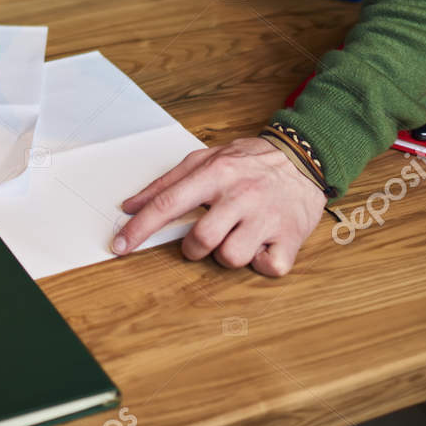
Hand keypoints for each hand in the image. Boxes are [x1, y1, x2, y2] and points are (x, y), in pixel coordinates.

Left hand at [113, 137, 326, 276]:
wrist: (305, 156)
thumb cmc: (250, 161)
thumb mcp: (206, 159)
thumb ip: (166, 183)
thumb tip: (130, 205)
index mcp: (216, 173)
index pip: (168, 204)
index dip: (139, 229)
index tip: (120, 246)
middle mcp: (241, 195)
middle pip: (201, 240)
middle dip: (194, 247)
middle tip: (206, 235)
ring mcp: (268, 217)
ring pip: (231, 258)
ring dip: (229, 253)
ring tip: (238, 235)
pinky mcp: (291, 237)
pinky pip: (267, 268)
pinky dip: (261, 262)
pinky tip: (262, 244)